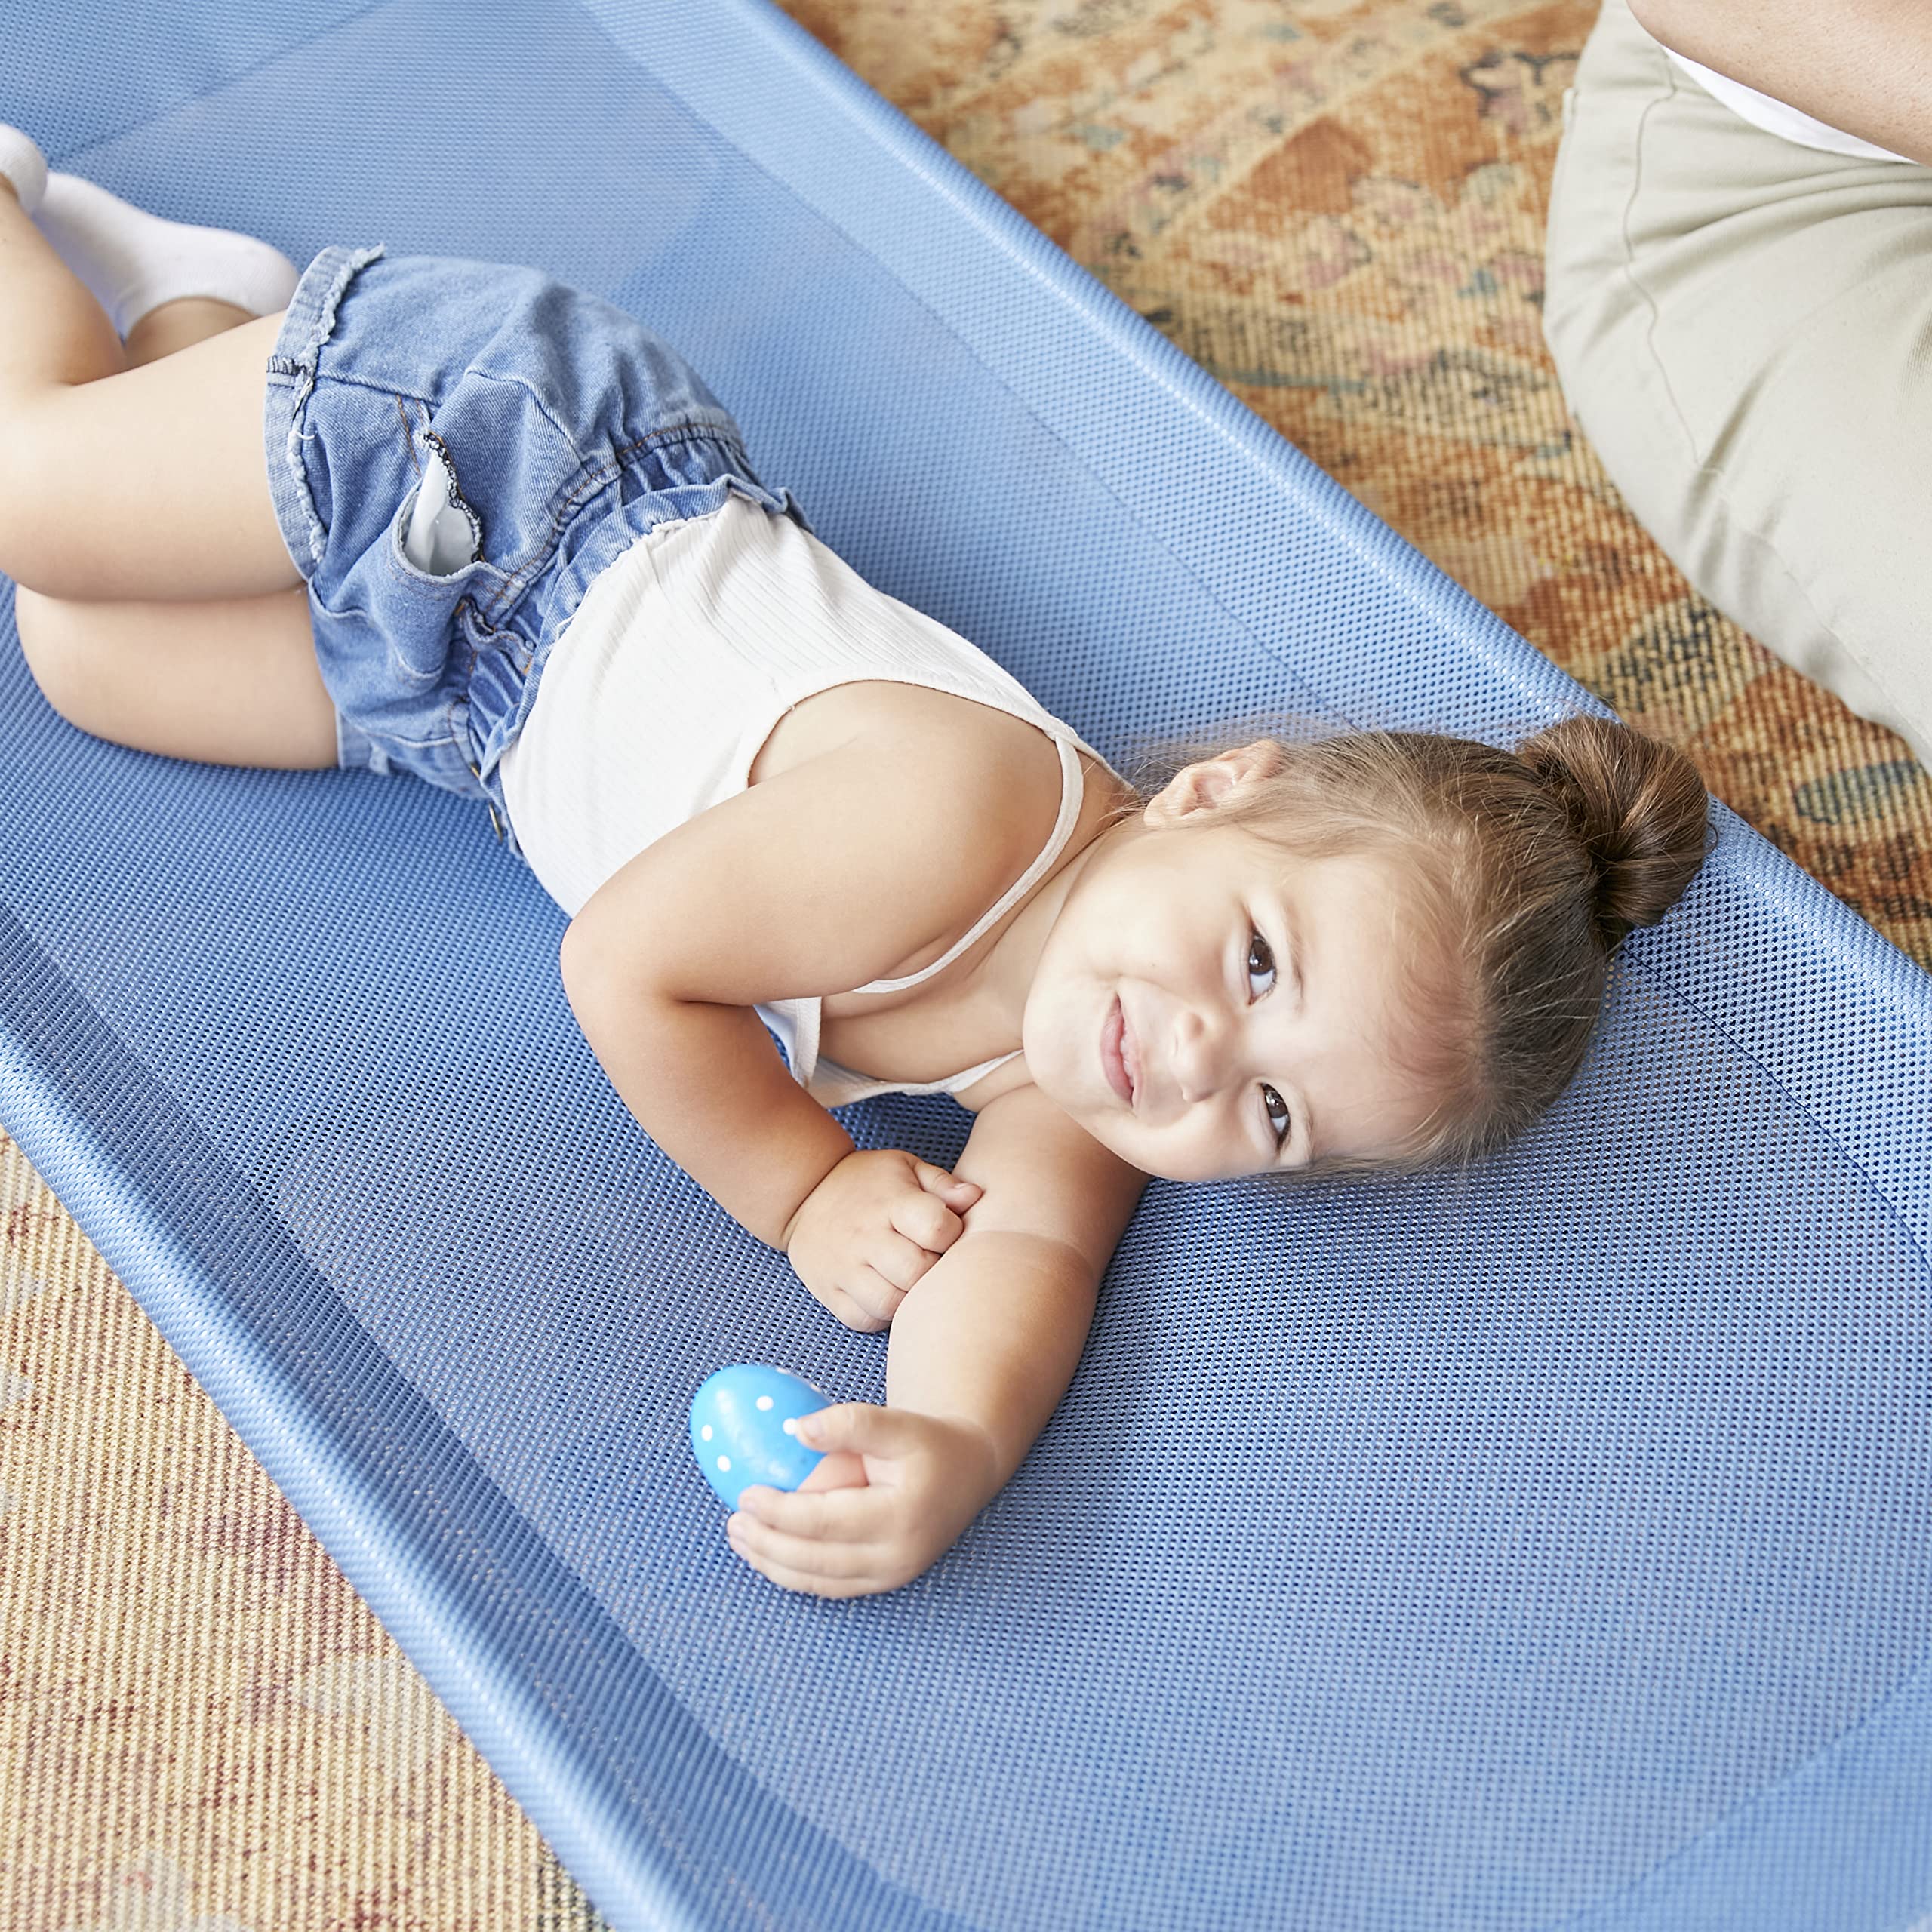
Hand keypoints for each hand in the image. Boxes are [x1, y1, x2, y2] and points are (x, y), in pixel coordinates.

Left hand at [727, 1402, 1001, 1596]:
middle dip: (766, 1545)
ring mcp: (893, 1576)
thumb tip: (795, 1430)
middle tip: (732, 1523)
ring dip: (773, 1565)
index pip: (823, 1523)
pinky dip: (795, 1574)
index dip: (778, 1512)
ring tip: (740, 1539)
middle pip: (815, 1561)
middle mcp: (898, 1557)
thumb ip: (849, 1423)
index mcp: (900, 1517)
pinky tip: (769, 1554)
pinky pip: (831, 1586)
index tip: (745, 1494)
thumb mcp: (896, 1421)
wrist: (968, 1470)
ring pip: (819, 1582)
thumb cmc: (927, 1440)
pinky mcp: (886, 1581)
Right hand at [782, 1148, 981, 1331]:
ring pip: (890, 1304)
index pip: (937, 1228)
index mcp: (891, 1202)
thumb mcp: (905, 1168)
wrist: (805, 1193)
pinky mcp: (829, 1291)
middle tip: (930, 1261)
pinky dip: (881, 1315)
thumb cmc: (868, 1182)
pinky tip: (888, 1293)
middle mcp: (866, 1236)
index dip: (952, 1234)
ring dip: (909, 1298)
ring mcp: (844, 1267)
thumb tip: (976, 1197)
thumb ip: (943, 1184)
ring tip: (910, 1280)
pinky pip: (864, 1319)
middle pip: (916, 1272)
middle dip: (933, 1271)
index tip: (946, 1233)